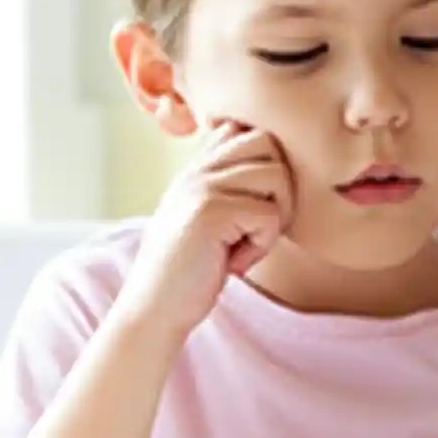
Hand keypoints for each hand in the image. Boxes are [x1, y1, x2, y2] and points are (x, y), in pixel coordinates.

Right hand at [113, 121, 293, 336]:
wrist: (155, 309)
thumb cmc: (191, 271)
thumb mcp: (209, 220)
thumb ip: (232, 189)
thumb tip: (282, 168)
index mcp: (196, 168)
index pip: (242, 128)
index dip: (265, 161)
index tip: (255, 203)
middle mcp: (197, 169)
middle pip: (267, 142)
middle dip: (280, 185)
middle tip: (260, 224)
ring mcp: (201, 186)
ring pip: (276, 176)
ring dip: (274, 217)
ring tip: (245, 243)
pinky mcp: (210, 211)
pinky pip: (270, 215)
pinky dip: (262, 244)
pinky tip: (234, 261)